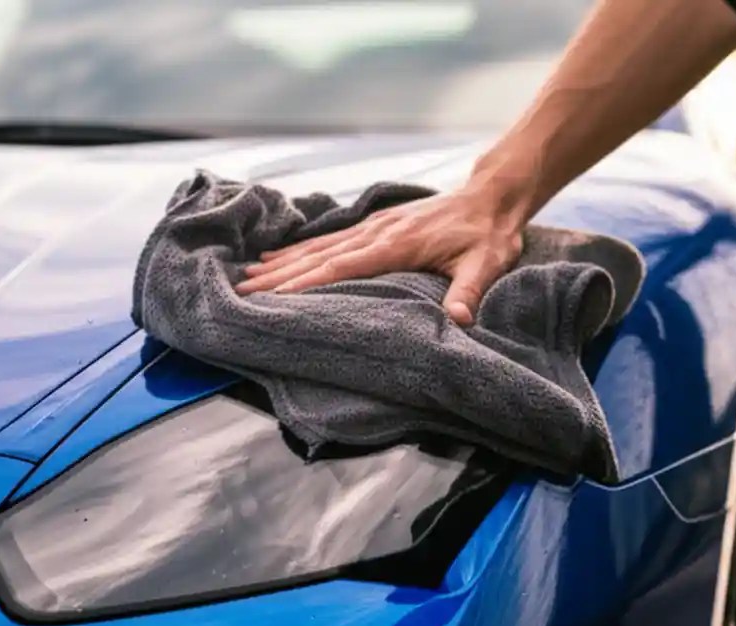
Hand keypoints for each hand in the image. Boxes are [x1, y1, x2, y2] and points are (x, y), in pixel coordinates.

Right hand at [235, 188, 523, 324]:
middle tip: (243, 290)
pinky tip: (280, 256)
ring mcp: (374, 225)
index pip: (343, 266)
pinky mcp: (376, 225)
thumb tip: (460, 320)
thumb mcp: (485, 264)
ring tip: (249, 274)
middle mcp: (377, 231)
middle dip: (280, 275)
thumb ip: (469, 291)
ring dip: (283, 261)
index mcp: (397, 243)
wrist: (493, 196)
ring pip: (319, 246)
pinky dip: (301, 249)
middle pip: (319, 256)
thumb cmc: (489, 234)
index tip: (273, 297)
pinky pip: (330, 239)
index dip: (307, 282)